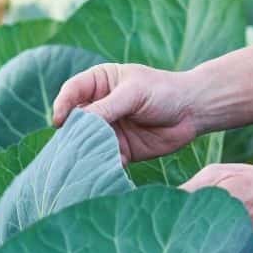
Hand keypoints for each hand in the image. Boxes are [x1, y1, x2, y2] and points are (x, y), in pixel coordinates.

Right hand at [52, 63, 200, 163]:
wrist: (193, 111)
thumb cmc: (164, 91)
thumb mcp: (134, 93)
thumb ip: (107, 107)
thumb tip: (78, 123)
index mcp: (99, 83)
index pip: (72, 92)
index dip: (62, 106)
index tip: (59, 120)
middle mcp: (100, 106)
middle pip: (75, 122)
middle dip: (71, 135)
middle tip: (67, 148)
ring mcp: (108, 129)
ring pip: (87, 143)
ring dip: (85, 153)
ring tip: (84, 162)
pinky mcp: (120, 149)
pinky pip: (104, 159)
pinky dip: (102, 166)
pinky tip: (105, 169)